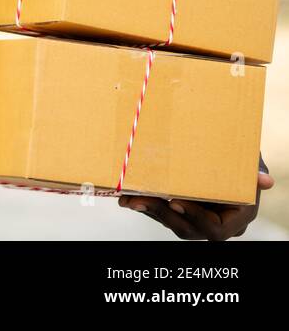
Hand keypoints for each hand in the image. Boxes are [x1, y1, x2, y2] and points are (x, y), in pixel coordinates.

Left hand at [119, 160, 272, 239]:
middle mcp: (218, 224)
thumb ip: (254, 174)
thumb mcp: (248, 167)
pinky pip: (164, 215)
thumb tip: (266, 181)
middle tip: (140, 199)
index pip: (214, 229)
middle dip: (161, 214)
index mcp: (237, 217)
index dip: (194, 217)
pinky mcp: (183, 215)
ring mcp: (198, 222)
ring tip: (127, 199)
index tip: (175, 200)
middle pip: (187, 228)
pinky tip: (128, 198)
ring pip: (172, 222)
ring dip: (148, 210)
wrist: (232, 164)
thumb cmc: (242, 164)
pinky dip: (147, 206)